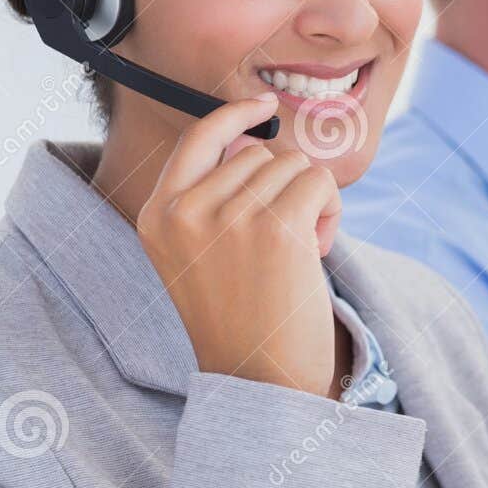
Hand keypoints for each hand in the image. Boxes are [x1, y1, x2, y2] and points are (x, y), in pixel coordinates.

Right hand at [136, 94, 343, 398]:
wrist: (263, 381)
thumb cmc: (244, 321)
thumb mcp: (203, 256)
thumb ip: (213, 200)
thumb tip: (258, 141)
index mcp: (157, 216)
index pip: (198, 138)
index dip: (234, 117)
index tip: (262, 106)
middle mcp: (185, 211)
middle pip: (260, 154)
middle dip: (285, 190)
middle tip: (284, 245)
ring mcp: (229, 216)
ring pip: (293, 166)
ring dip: (310, 203)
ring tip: (296, 256)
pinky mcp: (276, 227)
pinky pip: (319, 182)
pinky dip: (330, 211)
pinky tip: (315, 254)